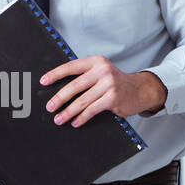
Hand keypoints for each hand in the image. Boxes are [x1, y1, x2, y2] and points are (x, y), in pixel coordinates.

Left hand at [41, 58, 167, 126]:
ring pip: (82, 101)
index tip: (43, 81)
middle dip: (59, 98)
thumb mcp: (101, 72)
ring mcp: (108, 84)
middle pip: (75, 86)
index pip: (71, 67)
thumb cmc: (116, 82)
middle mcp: (102, 71)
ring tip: (59, 119)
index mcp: (96, 62)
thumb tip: (60, 89)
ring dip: (68, 112)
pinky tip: (75, 122)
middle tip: (49, 106)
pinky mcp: (112, 98)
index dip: (56, 74)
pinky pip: (92, 110)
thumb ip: (85, 76)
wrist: (140, 90)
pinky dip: (81, 117)